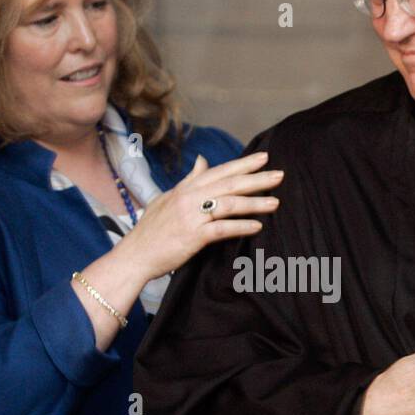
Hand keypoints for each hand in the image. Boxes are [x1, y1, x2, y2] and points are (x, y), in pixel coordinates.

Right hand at [117, 151, 283, 280]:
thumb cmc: (151, 231)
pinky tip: (257, 226)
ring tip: (275, 203)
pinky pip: (221, 228)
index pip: (218, 171)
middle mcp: (189, 198)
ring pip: (228, 204)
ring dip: (254, 202)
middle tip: (279, 175)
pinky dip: (240, 226)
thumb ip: (189, 181)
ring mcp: (190, 216)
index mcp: (185, 189)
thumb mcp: (167, 198)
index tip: (263, 158)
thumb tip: (202, 161)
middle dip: (256, 179)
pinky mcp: (192, 236)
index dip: (242, 164)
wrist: (135, 255)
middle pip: (228, 184)